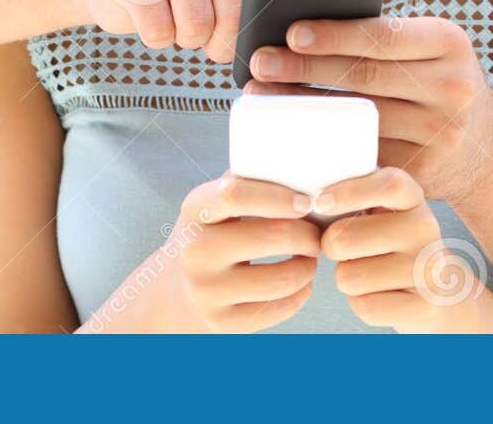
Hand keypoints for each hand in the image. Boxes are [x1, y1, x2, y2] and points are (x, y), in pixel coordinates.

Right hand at [84, 0, 260, 61]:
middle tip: (203, 29)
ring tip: (177, 15)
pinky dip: (155, 38)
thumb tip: (271, 40)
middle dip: (217, 43)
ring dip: (185, 38)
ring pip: (196, 25)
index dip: (251, 32)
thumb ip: (259, 1)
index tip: (236, 29)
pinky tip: (151, 12)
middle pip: (233, 17)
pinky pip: (158, 30)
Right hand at [166, 173, 320, 331]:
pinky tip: (300, 283)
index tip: (306, 202)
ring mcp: (206, 291)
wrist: (175, 293)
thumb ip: (247, 182)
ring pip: (282, 278)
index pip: (235, 194)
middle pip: (274, 236)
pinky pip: (280, 308)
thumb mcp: (214, 205)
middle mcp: (195, 251)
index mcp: (196, 210)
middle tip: (317, 235)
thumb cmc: (211, 237)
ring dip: (308, 267)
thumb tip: (301, 167)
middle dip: (309, 235)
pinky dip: (301, 294)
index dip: (278, 197)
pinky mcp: (222, 323)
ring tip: (309, 259)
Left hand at [244, 16, 492, 201]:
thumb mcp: (429, 51)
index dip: (335, 35)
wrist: (487, 148)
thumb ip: (383, 40)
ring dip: (305, 109)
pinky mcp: (422, 173)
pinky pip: (363, 157)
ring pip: (358, 120)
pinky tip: (291, 138)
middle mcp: (451, 87)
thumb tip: (302, 29)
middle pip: (365, 77)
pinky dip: (324, 147)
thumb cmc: (437, 84)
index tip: (292, 33)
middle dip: (306, 69)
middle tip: (261, 63)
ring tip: (264, 97)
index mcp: (449, 43)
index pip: (384, 35)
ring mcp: (440, 134)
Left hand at [315, 167, 487, 332]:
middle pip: (345, 238)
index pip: (387, 185)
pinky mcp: (426, 306)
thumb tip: (308, 201)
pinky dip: (362, 303)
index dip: (349, 192)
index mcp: (412, 198)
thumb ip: (353, 196)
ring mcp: (429, 269)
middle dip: (331, 247)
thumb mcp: (381, 210)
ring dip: (347, 278)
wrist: (441, 290)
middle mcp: (426, 229)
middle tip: (347, 249)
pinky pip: (365, 306)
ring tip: (369, 273)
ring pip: (349, 276)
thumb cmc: (392, 244)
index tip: (320, 203)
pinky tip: (381, 294)